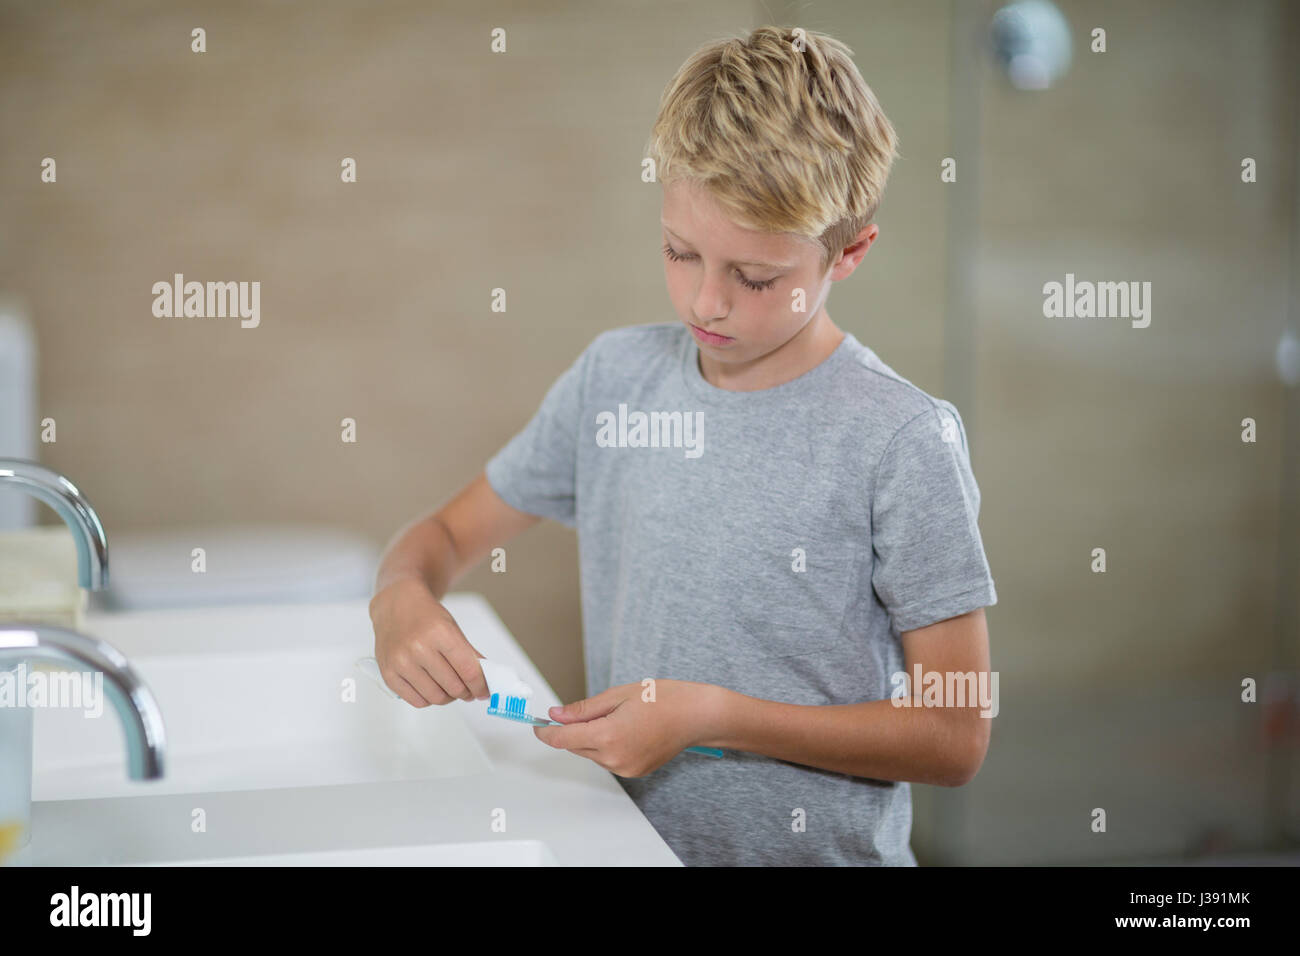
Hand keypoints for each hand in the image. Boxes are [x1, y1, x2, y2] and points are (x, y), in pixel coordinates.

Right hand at [368, 577, 489, 705]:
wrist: (396, 606)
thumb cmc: (426, 616)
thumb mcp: (452, 628)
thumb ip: (470, 654)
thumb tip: (484, 680)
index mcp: (439, 632)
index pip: (468, 670)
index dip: (480, 686)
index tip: (484, 692)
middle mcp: (418, 647)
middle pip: (453, 686)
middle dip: (466, 692)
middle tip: (469, 691)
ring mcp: (401, 662)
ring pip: (436, 697)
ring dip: (448, 698)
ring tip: (451, 690)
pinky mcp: (389, 674)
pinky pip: (416, 701)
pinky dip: (429, 700)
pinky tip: (433, 689)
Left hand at [533, 679, 722, 776]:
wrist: (697, 716)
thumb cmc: (664, 699)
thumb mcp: (618, 695)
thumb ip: (583, 709)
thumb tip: (556, 715)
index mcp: (608, 735)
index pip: (563, 739)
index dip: (546, 732)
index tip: (538, 725)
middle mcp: (615, 758)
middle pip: (576, 747)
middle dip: (572, 730)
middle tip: (582, 711)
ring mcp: (625, 768)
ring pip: (592, 754)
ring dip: (591, 738)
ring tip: (617, 716)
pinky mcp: (634, 772)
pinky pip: (608, 759)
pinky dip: (607, 746)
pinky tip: (625, 729)